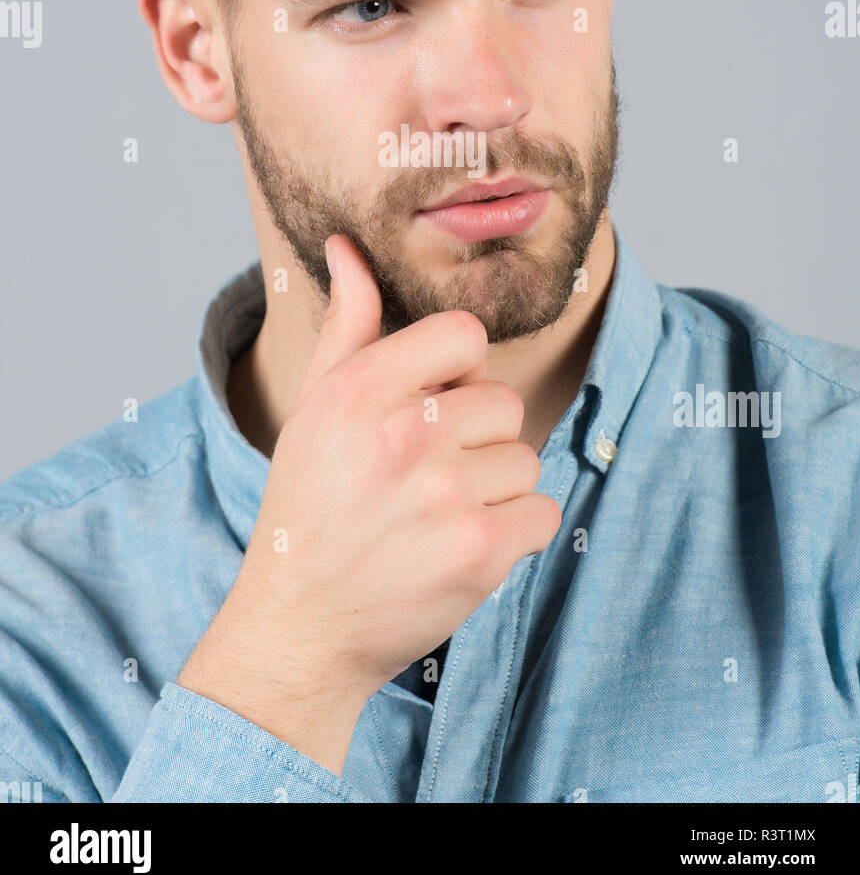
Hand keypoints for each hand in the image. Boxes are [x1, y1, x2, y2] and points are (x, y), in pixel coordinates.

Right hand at [178, 234, 560, 772]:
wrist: (302, 627)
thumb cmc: (309, 507)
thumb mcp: (314, 408)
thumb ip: (347, 325)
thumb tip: (349, 246)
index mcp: (361, 388)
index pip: (465, 335)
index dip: (458, 372)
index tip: (432, 407)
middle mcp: (403, 433)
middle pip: (503, 402)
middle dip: (476, 439)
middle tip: (424, 479)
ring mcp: (444, 494)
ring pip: (525, 460)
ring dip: (494, 490)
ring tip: (436, 518)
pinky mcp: (480, 551)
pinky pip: (542, 513)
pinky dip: (514, 535)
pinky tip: (461, 547)